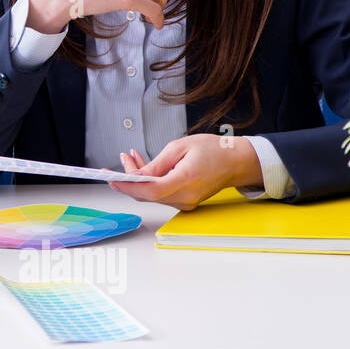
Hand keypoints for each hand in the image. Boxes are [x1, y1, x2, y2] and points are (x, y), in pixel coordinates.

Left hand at [106, 135, 263, 209]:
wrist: (237, 161)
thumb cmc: (214, 150)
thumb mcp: (180, 147)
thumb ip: (156, 164)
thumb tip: (137, 175)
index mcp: (185, 180)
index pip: (150, 190)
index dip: (128, 186)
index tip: (112, 178)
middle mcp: (185, 196)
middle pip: (147, 194)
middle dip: (128, 180)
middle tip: (117, 164)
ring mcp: (185, 201)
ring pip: (152, 194)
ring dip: (137, 179)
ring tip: (131, 158)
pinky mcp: (185, 200)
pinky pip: (160, 194)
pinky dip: (149, 182)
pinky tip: (144, 167)